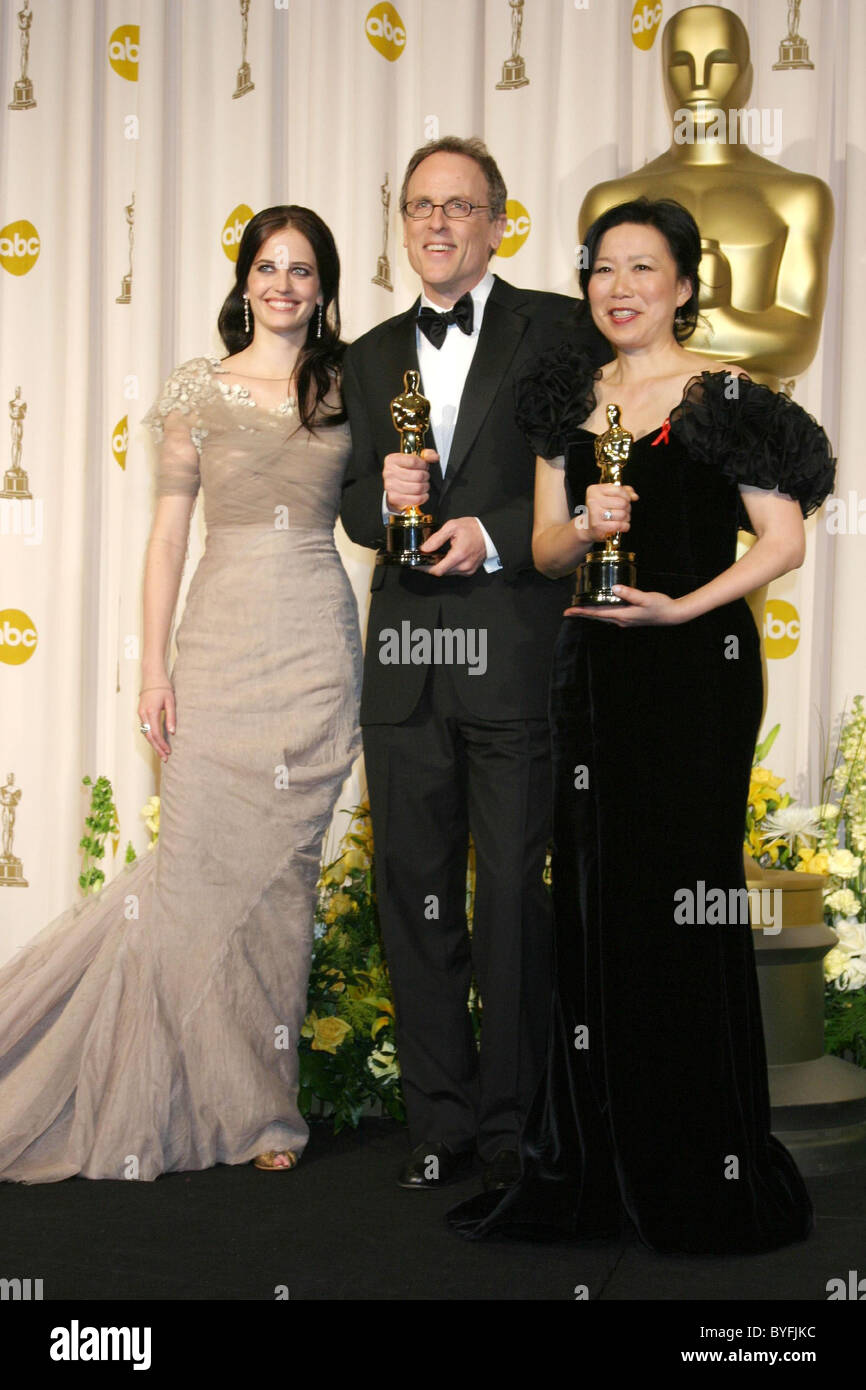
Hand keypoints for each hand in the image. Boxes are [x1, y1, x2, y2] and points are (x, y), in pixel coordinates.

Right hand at [138, 684, 175, 760]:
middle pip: (149, 736)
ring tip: (161, 752)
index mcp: (151, 712)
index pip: (156, 733)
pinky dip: (150, 737)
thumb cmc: (163, 687)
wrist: (152, 676)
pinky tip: (156, 741)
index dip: (162, 744)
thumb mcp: (171, 702)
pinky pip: (144, 728)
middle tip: (165, 758)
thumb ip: (171, 718)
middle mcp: (143, 714)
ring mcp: (140, 713)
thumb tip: (172, 733)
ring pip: (145, 733)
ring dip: (153, 744)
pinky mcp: (141, 712)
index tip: (168, 752)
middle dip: (157, 748)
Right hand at [383, 447, 437, 512]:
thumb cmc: (404, 470)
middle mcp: (389, 472)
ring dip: (425, 487)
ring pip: (418, 488)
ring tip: (424, 484)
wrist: (394, 485)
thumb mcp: (413, 458)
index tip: (424, 466)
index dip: (423, 464)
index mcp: (392, 460)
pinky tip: (423, 493)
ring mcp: (390, 486)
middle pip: (418, 476)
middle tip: (425, 476)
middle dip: (426, 476)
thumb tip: (435, 457)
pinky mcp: (394, 498)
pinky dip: (423, 497)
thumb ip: (425, 455)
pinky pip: (416, 499)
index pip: (413, 461)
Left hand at [423, 517, 486, 576]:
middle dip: (430, 566)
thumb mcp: (452, 527)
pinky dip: (448, 567)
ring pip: (447, 573)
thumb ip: (437, 538)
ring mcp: (468, 570)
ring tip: (433, 557)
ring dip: (439, 566)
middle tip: (423, 559)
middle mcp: (464, 566)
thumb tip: (425, 548)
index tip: (417, 564)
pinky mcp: (470, 571)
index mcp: (458, 555)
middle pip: (441, 572)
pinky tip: (445, 558)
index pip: (437, 570)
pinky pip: (455, 572)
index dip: (425, 569)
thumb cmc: (473, 529)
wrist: (489, 533)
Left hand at [564, 585, 683, 627]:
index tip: (569, 611)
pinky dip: (600, 611)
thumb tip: (614, 588)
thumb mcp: (645, 598)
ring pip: (602, 617)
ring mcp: (625, 620)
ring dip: (590, 613)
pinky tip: (600, 607)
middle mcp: (621, 620)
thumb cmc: (660, 606)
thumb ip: (630, 593)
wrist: (672, 615)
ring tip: (579, 608)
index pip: (597, 613)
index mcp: (622, 615)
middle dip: (582, 613)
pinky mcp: (629, 617)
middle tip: (568, 611)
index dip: (582, 611)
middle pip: (596, 617)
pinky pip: (610, 615)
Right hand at [585, 483, 637, 542]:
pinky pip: (619, 525)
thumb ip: (624, 492)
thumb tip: (634, 496)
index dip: (627, 496)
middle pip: (622, 503)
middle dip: (627, 508)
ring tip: (622, 518)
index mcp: (594, 490)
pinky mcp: (598, 526)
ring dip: (626, 517)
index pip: (618, 490)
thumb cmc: (601, 510)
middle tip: (624, 511)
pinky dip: (625, 526)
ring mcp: (595, 514)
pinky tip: (622, 526)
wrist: (588, 527)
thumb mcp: (610, 496)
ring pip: (622, 514)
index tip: (626, 500)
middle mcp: (593, 501)